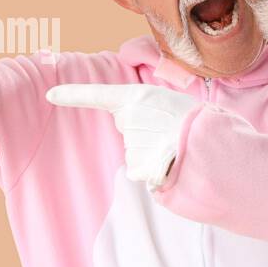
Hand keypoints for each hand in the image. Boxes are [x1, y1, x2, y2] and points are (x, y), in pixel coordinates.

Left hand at [46, 83, 200, 189]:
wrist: (218, 149)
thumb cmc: (201, 125)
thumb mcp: (173, 105)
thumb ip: (149, 114)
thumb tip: (138, 143)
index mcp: (138, 97)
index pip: (97, 95)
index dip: (72, 95)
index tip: (49, 95)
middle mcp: (129, 118)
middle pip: (127, 128)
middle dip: (146, 133)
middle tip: (172, 132)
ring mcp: (131, 144)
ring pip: (136, 151)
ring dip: (153, 152)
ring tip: (177, 148)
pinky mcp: (137, 168)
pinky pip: (142, 170)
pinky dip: (155, 171)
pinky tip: (173, 164)